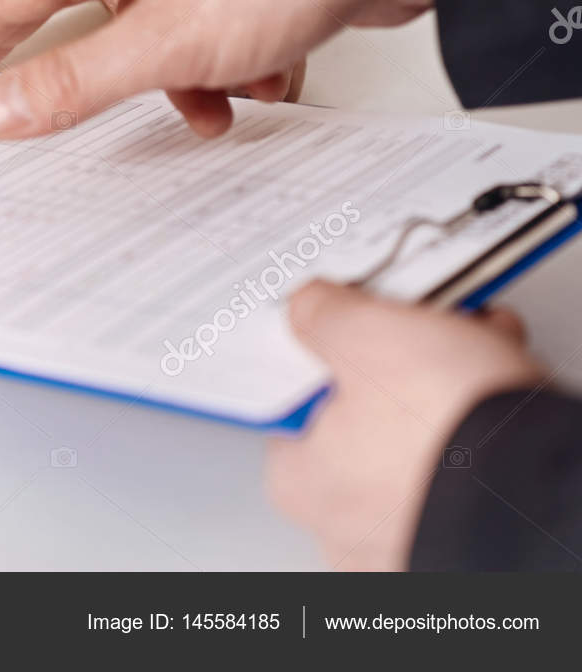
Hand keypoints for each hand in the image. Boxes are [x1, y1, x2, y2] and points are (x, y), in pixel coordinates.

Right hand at [0, 0, 432, 138]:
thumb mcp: (160, 43)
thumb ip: (71, 82)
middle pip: (65, 0)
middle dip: (60, 59)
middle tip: (5, 88)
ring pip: (139, 22)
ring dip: (162, 76)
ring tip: (197, 106)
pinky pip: (193, 25)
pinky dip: (210, 62)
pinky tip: (246, 85)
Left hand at [267, 282, 542, 569]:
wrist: (544, 490)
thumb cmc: (445, 432)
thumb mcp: (364, 336)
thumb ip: (322, 315)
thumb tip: (309, 306)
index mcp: (304, 481)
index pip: (293, 405)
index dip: (325, 353)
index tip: (350, 324)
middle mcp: (351, 522)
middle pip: (366, 414)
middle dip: (402, 361)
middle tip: (425, 326)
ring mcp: (415, 532)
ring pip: (425, 431)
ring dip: (453, 380)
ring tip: (479, 338)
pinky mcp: (475, 531)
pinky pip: (472, 459)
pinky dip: (487, 417)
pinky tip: (505, 376)